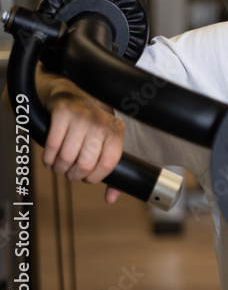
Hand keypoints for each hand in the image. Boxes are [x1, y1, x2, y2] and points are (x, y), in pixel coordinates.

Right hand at [39, 72, 124, 203]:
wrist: (75, 92)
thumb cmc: (92, 122)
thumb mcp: (107, 141)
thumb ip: (110, 169)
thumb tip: (111, 197)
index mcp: (117, 131)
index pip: (107, 165)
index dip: (94, 177)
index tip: (87, 177)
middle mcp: (101, 123)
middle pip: (85, 164)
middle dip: (74, 175)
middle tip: (70, 172)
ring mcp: (82, 117)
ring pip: (67, 158)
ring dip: (59, 168)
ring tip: (59, 165)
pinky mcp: (63, 113)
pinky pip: (52, 146)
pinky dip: (48, 158)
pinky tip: (50, 157)